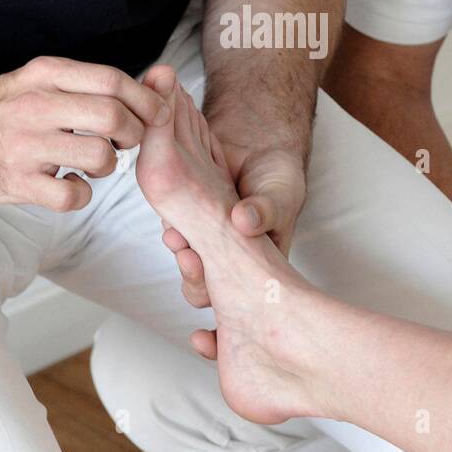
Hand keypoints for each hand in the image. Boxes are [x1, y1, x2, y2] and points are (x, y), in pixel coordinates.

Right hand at [0, 55, 170, 209]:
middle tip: (127, 142)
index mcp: (46, 75)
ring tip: (94, 163)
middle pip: (113, 117)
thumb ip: (84, 83)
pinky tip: (70, 185)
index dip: (145, 100)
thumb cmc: (3, 107)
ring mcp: (25, 146)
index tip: (155, 114)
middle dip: (134, 133)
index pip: (113, 81)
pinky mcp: (16, 181)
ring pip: (99, 157)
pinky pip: (72, 195)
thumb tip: (147, 90)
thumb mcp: (38, 79)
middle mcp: (36, 106)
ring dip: (109, 165)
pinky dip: (81, 194)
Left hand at [160, 120, 306, 308]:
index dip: (216, 307)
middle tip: (187, 255)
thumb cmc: (278, 177)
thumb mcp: (282, 194)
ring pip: (186, 257)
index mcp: (258, 268)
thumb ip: (266, 211)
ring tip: (174, 233)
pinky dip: (171, 219)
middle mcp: (228, 259)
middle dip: (192, 276)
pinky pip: (175, 225)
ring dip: (178, 248)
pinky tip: (169, 209)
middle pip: (204, 288)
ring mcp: (206, 238)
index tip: (201, 305)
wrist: (258, 143)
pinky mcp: (188, 214)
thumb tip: (244, 223)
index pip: (236, 302)